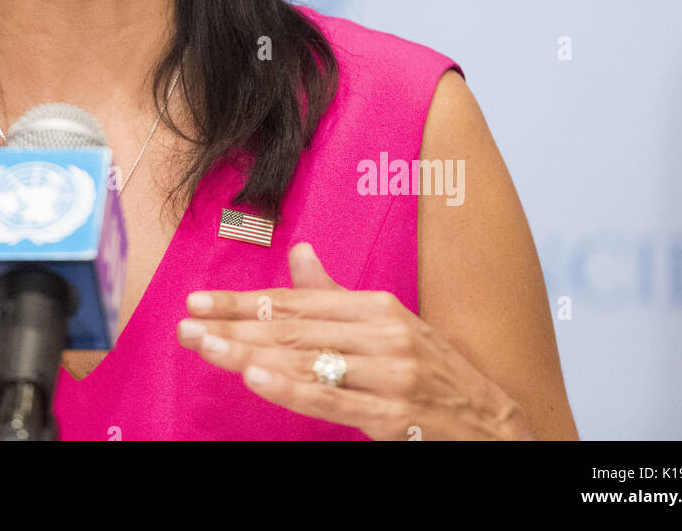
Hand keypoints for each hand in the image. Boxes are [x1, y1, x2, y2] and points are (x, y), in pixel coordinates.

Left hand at [176, 241, 534, 439]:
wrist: (495, 428)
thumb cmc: (434, 374)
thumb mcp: (389, 325)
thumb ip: (336, 294)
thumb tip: (297, 253)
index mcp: (376, 307)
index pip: (294, 302)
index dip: (243, 302)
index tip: (199, 302)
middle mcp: (383, 334)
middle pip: (292, 329)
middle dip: (233, 326)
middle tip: (186, 325)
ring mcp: (390, 375)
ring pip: (305, 361)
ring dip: (247, 354)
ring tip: (205, 346)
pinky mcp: (395, 416)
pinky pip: (333, 399)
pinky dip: (291, 388)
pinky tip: (256, 376)